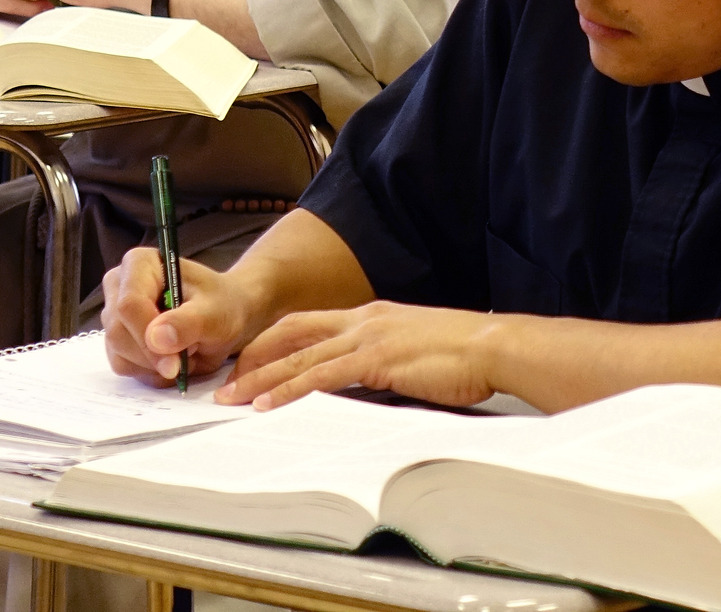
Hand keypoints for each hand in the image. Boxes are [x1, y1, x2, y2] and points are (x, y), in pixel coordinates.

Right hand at [103, 247, 255, 387]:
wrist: (227, 317)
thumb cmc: (223, 306)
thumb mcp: (216, 313)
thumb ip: (188, 323)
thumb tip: (155, 338)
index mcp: (140, 264)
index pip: (129, 304)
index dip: (147, 336)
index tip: (175, 362)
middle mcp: (119, 286)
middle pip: (119, 332)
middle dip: (154, 356)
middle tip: (187, 359)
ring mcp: (115, 315)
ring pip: (119, 355)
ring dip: (155, 366)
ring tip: (185, 352)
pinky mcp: (116, 340)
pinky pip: (124, 367)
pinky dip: (151, 372)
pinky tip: (173, 359)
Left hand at [217, 301, 502, 411]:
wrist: (493, 346)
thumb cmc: (464, 353)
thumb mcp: (415, 350)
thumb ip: (385, 361)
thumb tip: (364, 383)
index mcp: (373, 316)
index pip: (309, 324)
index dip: (275, 343)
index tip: (251, 364)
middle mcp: (364, 320)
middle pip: (292, 333)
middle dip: (255, 358)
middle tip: (226, 381)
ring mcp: (368, 337)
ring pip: (299, 356)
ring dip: (261, 378)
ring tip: (232, 399)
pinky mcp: (375, 359)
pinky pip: (320, 376)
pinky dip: (289, 390)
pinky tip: (268, 405)